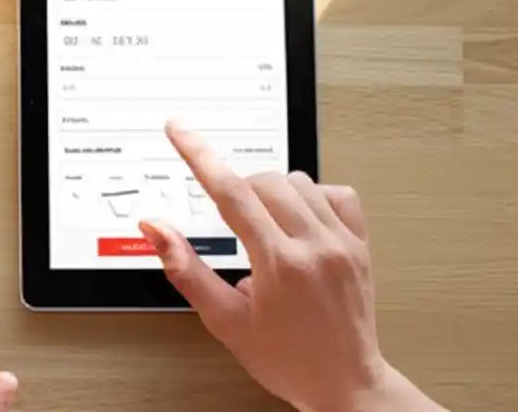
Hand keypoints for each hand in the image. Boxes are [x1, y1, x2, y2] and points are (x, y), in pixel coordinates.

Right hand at [138, 121, 445, 411]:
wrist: (344, 385)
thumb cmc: (287, 360)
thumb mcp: (224, 320)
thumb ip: (186, 269)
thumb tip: (156, 229)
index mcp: (279, 264)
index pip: (230, 192)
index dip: (199, 155)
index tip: (180, 131)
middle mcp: (315, 246)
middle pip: (263, 181)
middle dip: (235, 188)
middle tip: (226, 220)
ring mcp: (343, 243)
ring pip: (298, 181)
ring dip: (270, 191)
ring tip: (260, 225)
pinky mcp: (360, 245)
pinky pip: (337, 193)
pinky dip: (311, 195)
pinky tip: (298, 217)